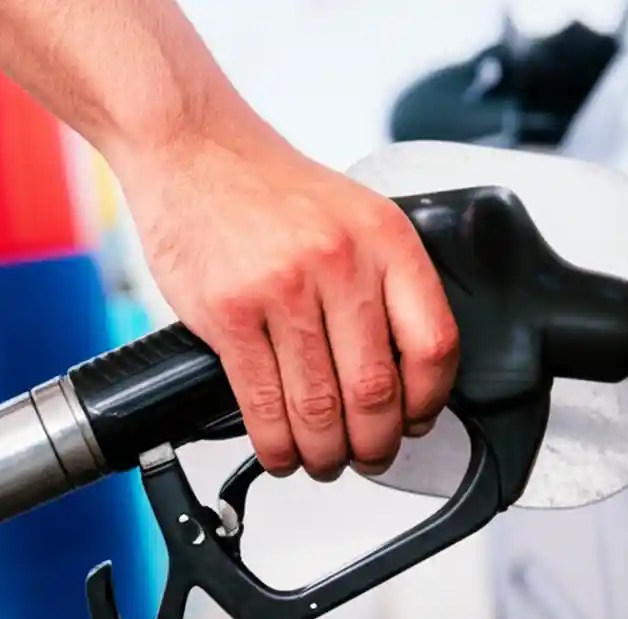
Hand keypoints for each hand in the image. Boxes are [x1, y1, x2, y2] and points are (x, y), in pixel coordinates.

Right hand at [116, 135, 459, 480]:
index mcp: (385, 239)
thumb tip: (403, 370)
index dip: (430, 402)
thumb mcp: (354, 215)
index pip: (434, 344)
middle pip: (376, 390)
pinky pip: (262, 404)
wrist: (194, 149)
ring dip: (325, 455)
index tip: (417, 420)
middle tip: (368, 454)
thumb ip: (383, 282)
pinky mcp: (231, 313)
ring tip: (324, 460)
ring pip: (319, 408)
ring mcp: (283, 289)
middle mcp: (340, 262)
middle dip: (375, 444)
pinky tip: (280, 451)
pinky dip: (276, 445)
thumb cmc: (270, 189)